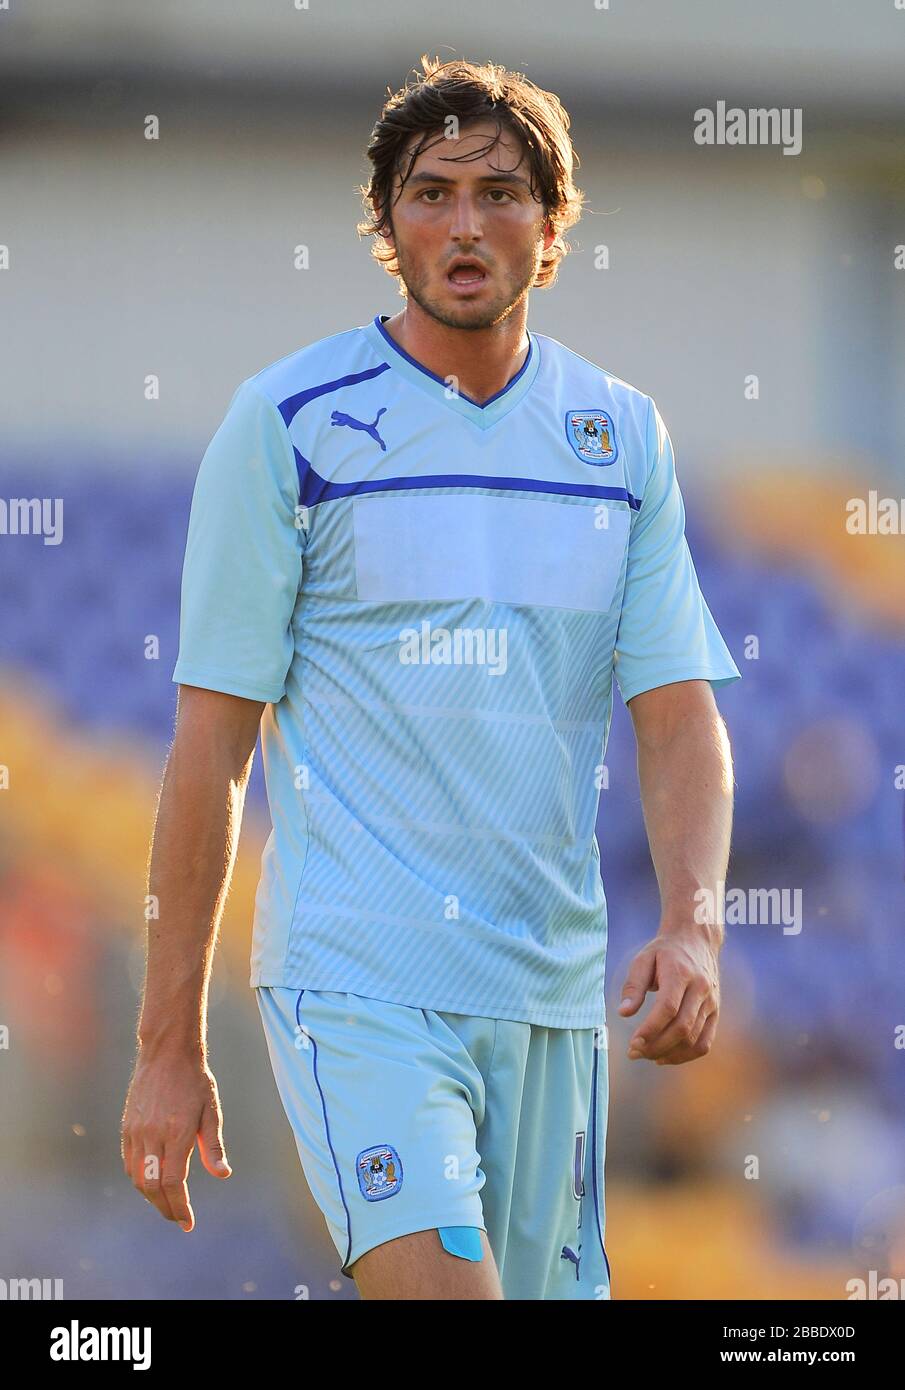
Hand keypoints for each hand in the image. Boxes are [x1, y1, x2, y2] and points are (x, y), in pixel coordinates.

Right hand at [121, 1049, 231, 1230]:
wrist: (167, 1053)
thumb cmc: (195, 1081)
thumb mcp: (211, 1110)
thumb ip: (213, 1145)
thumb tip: (222, 1175)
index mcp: (177, 1132)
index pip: (174, 1183)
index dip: (180, 1207)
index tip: (187, 1222)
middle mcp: (153, 1135)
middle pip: (153, 1186)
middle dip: (165, 1208)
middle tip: (178, 1219)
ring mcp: (136, 1132)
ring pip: (138, 1177)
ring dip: (151, 1197)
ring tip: (166, 1204)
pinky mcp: (127, 1127)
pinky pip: (129, 1162)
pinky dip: (138, 1179)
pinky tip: (149, 1184)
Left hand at [618, 925, 719, 1064]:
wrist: (696, 940)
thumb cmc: (664, 951)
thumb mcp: (643, 959)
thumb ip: (633, 986)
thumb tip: (623, 1013)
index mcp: (681, 973)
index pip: (668, 1008)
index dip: (651, 1029)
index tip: (633, 1042)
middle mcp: (701, 988)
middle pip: (682, 1027)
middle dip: (656, 1045)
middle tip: (634, 1053)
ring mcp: (711, 1002)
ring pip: (694, 1038)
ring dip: (668, 1053)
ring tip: (646, 1055)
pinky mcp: (715, 1012)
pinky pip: (705, 1042)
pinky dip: (686, 1055)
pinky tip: (665, 1057)